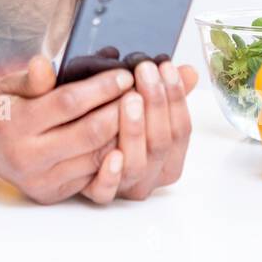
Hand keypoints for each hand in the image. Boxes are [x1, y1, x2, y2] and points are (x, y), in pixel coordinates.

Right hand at [0, 55, 133, 203]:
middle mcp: (27, 157)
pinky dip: (112, 155)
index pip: (68, 103)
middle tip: (141, 91)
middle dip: (121, 110)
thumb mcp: (6, 84)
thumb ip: (31, 78)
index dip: (101, 88)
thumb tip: (45, 65)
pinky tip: (124, 135)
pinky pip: (92, 174)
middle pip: (89, 133)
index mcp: (14, 124)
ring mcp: (41, 180)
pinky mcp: (52, 193)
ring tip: (138, 111)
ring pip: (97, 158)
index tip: (124, 75)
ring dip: (123, 134)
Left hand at [81, 58, 197, 202]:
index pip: (181, 129)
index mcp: (168, 156)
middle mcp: (151, 174)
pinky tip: (111, 154)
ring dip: (135, 130)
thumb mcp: (141, 106)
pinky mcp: (99, 193)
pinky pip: (106, 192)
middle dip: (156, 103)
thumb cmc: (112, 126)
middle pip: (161, 143)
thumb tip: (189, 72)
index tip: (165, 67)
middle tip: (145, 71)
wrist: (71, 154)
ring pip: (137, 164)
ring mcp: (127, 185)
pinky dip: (111, 175)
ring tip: (129, 98)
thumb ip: (165, 93)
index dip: (176, 97)